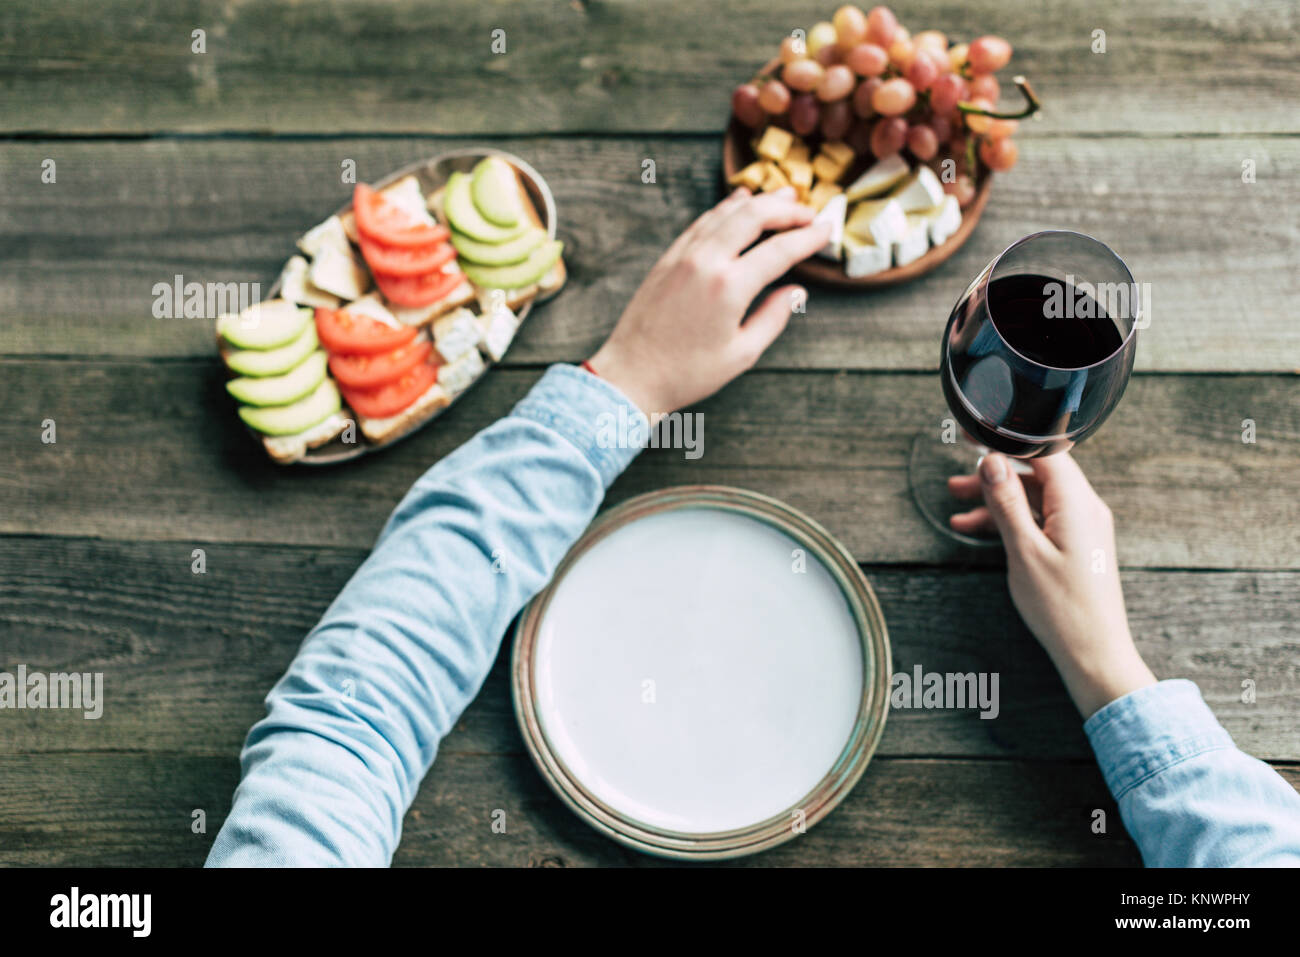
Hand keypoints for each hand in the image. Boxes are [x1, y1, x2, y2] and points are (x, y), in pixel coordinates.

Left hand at [589, 187, 831, 414]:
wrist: (631, 376)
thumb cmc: (687, 373)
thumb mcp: (742, 354)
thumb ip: (774, 317)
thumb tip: (797, 291)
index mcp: (729, 287)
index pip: (780, 249)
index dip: (809, 236)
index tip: (828, 230)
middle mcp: (706, 262)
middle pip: (754, 216)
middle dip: (787, 209)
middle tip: (810, 212)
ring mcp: (683, 256)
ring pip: (726, 212)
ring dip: (759, 202)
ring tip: (784, 197)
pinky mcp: (668, 259)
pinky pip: (702, 222)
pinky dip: (725, 208)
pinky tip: (739, 203)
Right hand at [948, 452, 1155, 718]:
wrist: (1094, 653)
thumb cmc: (1062, 609)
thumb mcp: (1024, 552)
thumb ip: (1007, 503)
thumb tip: (991, 462)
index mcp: (1079, 504)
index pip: (1044, 454)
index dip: (1007, 443)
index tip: (974, 440)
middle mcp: (1086, 509)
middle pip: (1037, 476)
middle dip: (995, 477)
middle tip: (956, 482)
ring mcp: (1084, 527)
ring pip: (1036, 499)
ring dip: (998, 501)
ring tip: (958, 509)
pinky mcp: (1078, 545)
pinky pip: (1043, 519)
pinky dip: (1013, 521)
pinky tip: (981, 531)